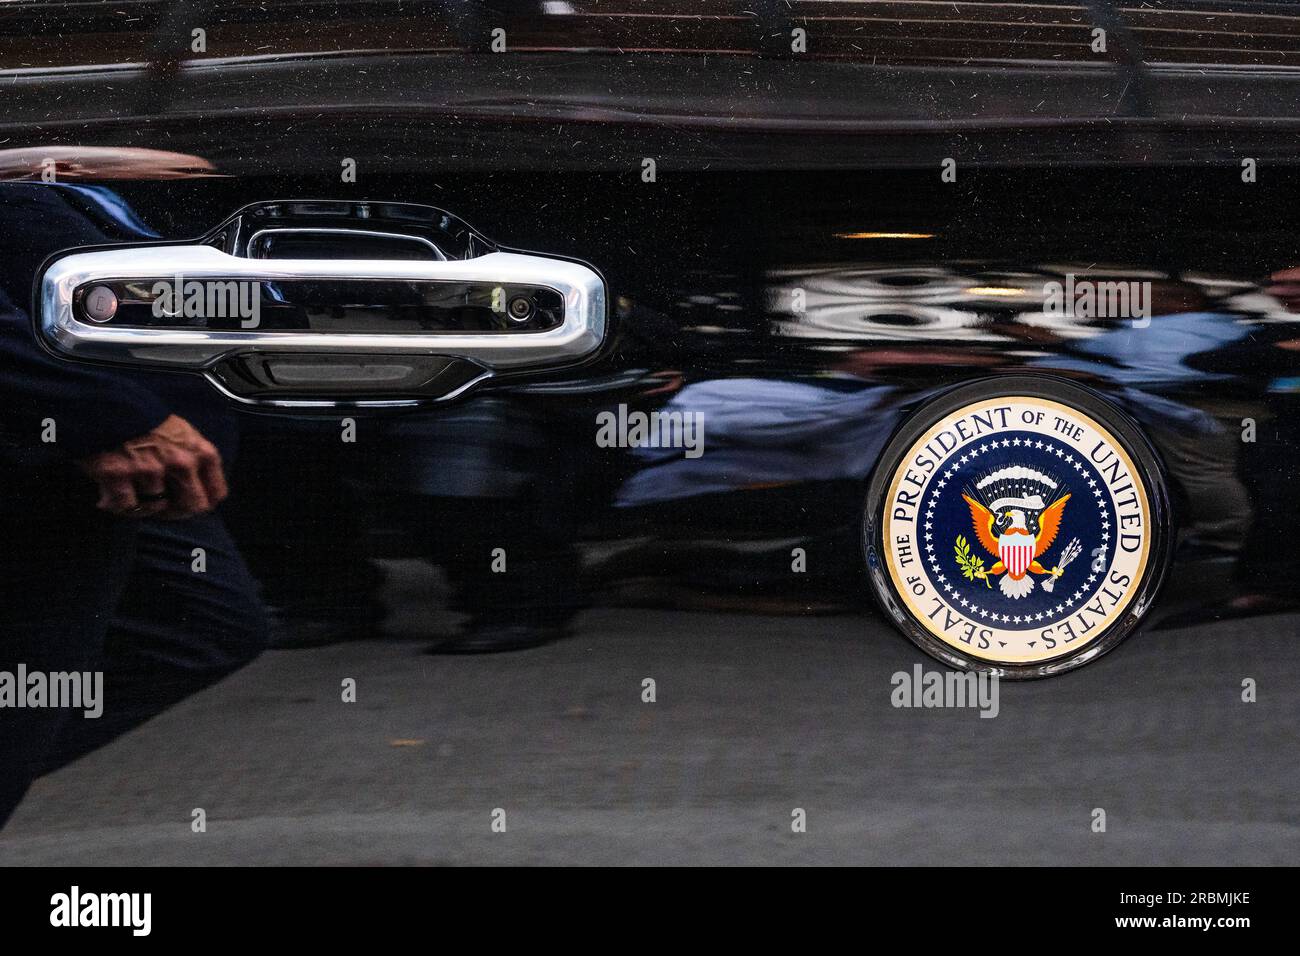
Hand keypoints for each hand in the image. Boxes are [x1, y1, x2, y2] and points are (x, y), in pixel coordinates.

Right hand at [77, 415, 227, 518]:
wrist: (105, 405)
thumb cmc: (145, 419)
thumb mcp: (182, 433)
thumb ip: (194, 459)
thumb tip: (196, 488)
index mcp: (201, 452)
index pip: (217, 493)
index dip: (202, 503)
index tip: (187, 504)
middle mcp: (181, 463)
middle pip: (191, 508)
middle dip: (175, 512)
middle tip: (158, 506)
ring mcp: (150, 470)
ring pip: (155, 508)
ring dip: (141, 505)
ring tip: (129, 493)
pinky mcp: (120, 476)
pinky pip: (125, 507)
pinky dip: (115, 505)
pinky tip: (108, 496)